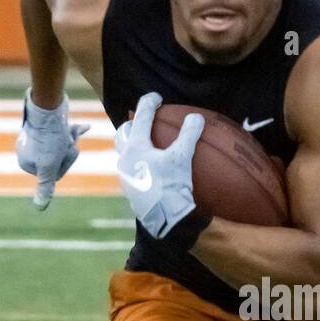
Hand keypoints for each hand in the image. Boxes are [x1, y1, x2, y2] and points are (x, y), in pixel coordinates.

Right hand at [15, 89, 89, 209]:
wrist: (48, 106)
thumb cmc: (50, 138)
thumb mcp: (49, 166)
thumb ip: (46, 186)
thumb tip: (40, 207)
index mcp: (26, 163)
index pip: (53, 174)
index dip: (64, 166)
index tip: (62, 156)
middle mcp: (30, 151)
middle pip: (57, 160)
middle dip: (68, 152)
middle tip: (68, 143)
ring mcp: (37, 138)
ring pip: (61, 147)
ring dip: (71, 141)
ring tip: (70, 132)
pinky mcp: (46, 126)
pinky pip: (62, 133)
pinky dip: (72, 131)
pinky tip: (85, 127)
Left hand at [115, 91, 208, 246]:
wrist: (163, 223)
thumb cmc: (171, 188)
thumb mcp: (182, 159)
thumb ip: (188, 135)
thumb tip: (196, 117)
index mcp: (135, 147)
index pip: (141, 117)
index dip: (149, 103)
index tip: (157, 97)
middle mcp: (126, 159)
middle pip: (123, 134)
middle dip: (132, 124)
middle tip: (144, 120)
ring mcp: (126, 176)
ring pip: (125, 152)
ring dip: (134, 143)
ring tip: (147, 142)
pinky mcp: (131, 190)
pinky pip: (132, 168)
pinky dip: (140, 161)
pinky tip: (152, 166)